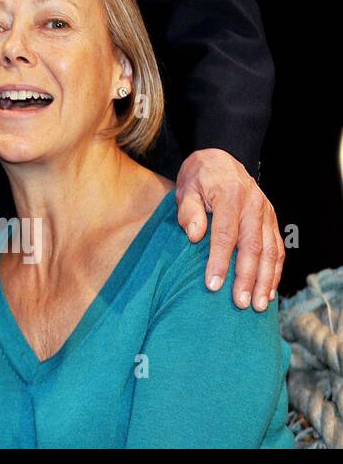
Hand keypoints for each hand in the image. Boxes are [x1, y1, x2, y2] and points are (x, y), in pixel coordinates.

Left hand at [174, 148, 283, 311]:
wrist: (222, 158)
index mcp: (230, 195)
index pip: (225, 234)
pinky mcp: (272, 220)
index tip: (212, 285)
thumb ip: (188, 211)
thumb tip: (194, 236)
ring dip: (265, 280)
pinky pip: (278, 248)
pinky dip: (275, 271)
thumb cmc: (200, 177)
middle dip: (246, 278)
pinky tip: (269, 290)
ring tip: (258, 305)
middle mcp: (253, 205)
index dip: (219, 261)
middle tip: (240, 303)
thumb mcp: (186, 188)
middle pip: (252, 246)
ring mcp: (266, 213)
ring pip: (270, 251)